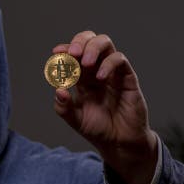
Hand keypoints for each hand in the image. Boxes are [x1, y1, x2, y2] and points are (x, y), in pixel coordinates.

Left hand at [52, 31, 156, 183]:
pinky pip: (119, 60)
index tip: (56, 53)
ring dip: (93, 48)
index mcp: (81, 78)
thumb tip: (58, 89)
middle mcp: (95, 70)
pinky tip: (99, 77)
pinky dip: (108, 64)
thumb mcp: (74, 119)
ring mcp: (112, 72)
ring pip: (105, 44)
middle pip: (89, 41)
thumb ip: (63, 106)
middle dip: (79, 42)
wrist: (118, 142)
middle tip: (72, 53)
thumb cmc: (97, 128)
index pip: (73, 55)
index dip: (65, 50)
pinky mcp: (127, 77)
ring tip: (85, 63)